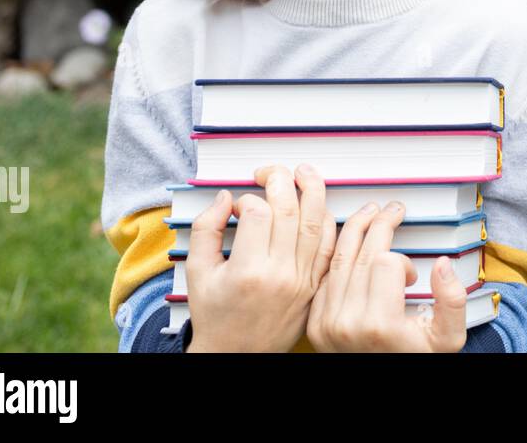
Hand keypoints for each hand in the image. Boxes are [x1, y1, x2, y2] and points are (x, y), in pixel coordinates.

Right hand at [185, 164, 335, 351]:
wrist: (237, 354)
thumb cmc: (214, 314)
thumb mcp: (197, 272)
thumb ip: (206, 229)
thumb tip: (227, 197)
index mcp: (248, 271)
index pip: (258, 214)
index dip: (248, 199)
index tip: (239, 205)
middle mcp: (281, 275)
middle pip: (290, 211)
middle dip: (281, 180)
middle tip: (269, 173)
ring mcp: (302, 281)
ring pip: (316, 224)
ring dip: (313, 191)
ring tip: (303, 172)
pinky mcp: (315, 286)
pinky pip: (329, 246)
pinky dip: (326, 221)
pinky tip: (317, 205)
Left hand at [307, 201, 467, 352]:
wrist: (377, 385)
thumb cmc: (411, 361)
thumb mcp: (446, 339)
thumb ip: (453, 301)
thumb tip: (443, 266)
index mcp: (379, 324)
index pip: (386, 262)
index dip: (404, 263)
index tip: (410, 277)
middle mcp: (347, 322)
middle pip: (361, 253)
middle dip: (380, 224)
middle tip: (393, 211)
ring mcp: (327, 323)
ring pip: (338, 258)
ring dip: (355, 230)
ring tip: (370, 215)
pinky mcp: (315, 323)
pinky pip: (324, 276)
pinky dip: (336, 254)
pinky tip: (349, 240)